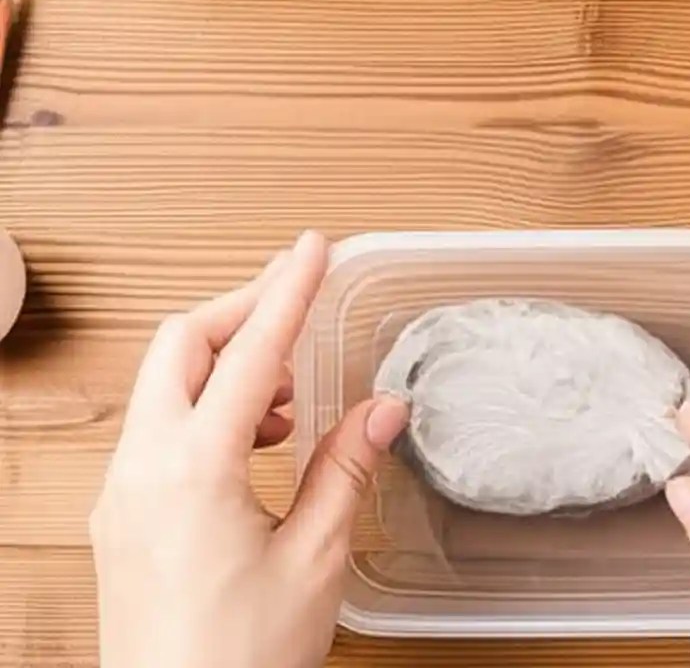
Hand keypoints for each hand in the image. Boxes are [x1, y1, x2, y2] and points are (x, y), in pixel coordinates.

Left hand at [90, 232, 409, 667]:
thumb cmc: (240, 659)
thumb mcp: (313, 560)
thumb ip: (345, 471)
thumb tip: (382, 409)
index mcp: (194, 471)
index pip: (247, 354)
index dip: (287, 292)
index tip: (312, 248)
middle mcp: (141, 469)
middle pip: (180, 345)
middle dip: (243, 313)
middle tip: (299, 305)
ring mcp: (121, 492)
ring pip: (163, 385)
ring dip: (226, 366)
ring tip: (290, 401)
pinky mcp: (121, 516)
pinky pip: (156, 429)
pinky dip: (205, 410)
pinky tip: (254, 447)